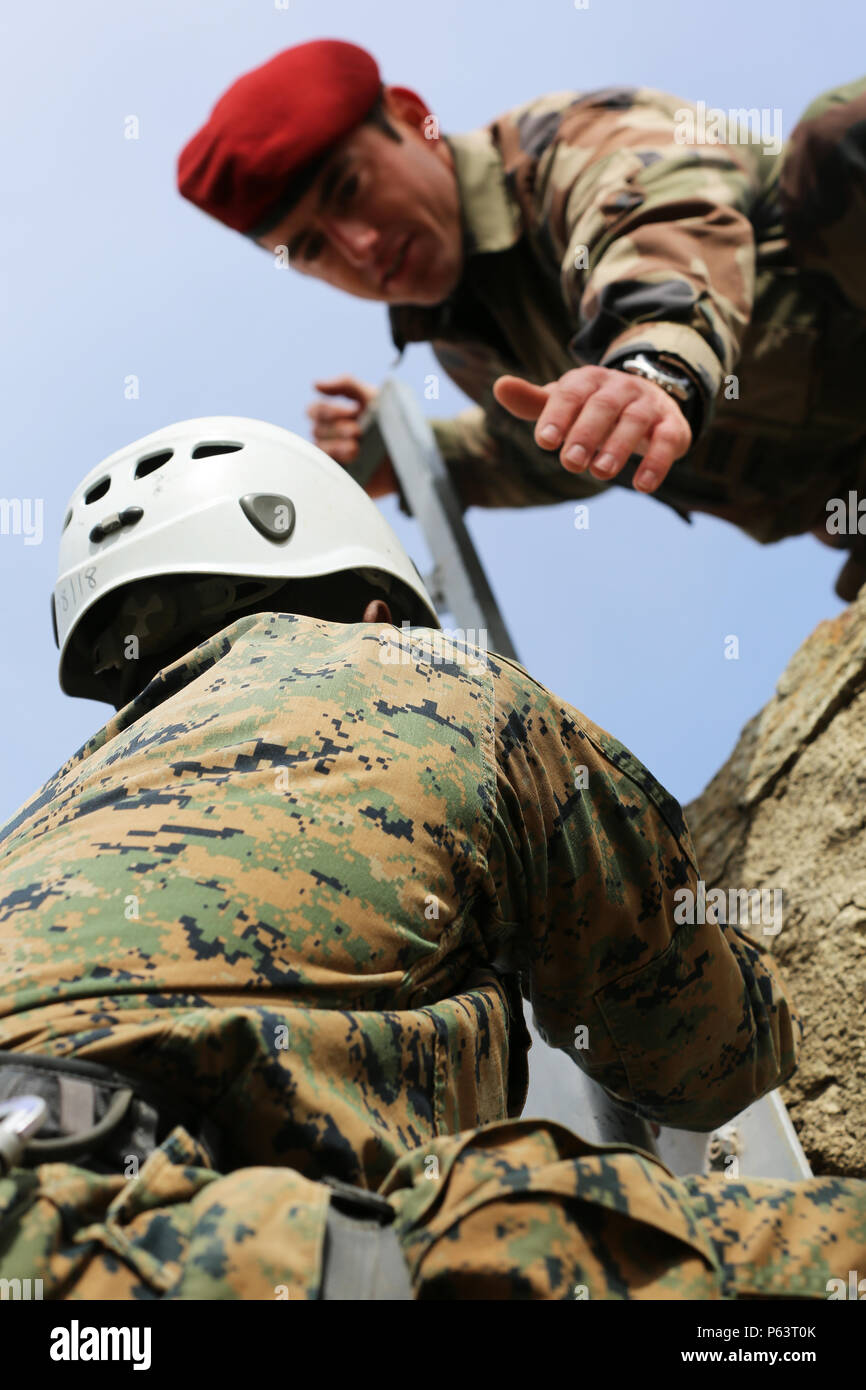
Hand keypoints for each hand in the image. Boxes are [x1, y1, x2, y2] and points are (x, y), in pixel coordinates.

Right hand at [307, 375, 396, 498]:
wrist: (409, 452)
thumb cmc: (388, 421)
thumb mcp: (371, 397)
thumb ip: (345, 385)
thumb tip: (315, 384)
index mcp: (333, 415)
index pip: (315, 410)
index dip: (331, 410)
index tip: (354, 411)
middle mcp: (329, 434)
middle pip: (317, 429)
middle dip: (338, 428)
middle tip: (358, 431)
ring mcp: (333, 454)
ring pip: (321, 448)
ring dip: (338, 446)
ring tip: (357, 448)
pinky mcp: (341, 472)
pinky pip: (328, 467)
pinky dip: (338, 460)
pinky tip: (353, 458)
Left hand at [492, 365, 691, 491]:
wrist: (647, 399)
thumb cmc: (593, 407)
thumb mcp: (564, 402)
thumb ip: (534, 401)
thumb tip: (499, 387)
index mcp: (589, 379)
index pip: (571, 392)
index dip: (558, 415)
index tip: (544, 441)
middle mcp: (620, 387)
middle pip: (603, 406)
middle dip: (586, 433)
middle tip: (570, 463)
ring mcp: (648, 404)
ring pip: (635, 420)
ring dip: (618, 446)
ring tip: (601, 473)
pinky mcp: (672, 425)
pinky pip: (667, 440)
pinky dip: (658, 462)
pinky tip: (643, 486)